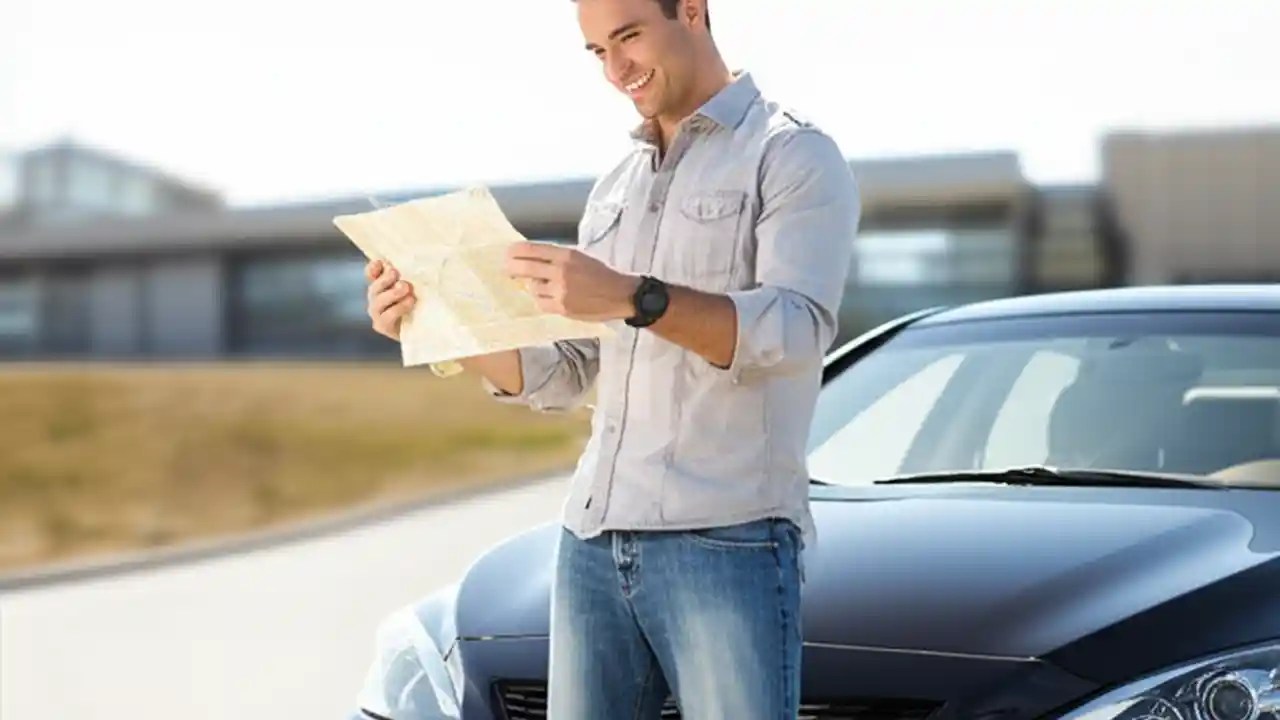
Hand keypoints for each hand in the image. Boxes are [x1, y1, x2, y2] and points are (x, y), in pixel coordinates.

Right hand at [365, 259, 415, 340]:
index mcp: (381, 285)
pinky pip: (387, 316)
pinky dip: (398, 308)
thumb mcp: (417, 287)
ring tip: (406, 287)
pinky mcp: (382, 326)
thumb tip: (411, 260)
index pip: (371, 273)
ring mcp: (377, 313)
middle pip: (374, 286)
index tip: (382, 262)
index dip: (373, 268)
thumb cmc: (421, 303)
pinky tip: (409, 302)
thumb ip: (410, 276)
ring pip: (378, 301)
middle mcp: (376, 298)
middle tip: (396, 273)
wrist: (425, 330)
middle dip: (385, 279)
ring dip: (392, 293)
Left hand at [505, 242, 639, 321]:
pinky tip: (549, 297)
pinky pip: (541, 303)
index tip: (508, 254)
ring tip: (545, 286)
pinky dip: (541, 299)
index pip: (530, 249)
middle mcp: (561, 271)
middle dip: (511, 268)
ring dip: (534, 286)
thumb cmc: (601, 274)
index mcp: (566, 254)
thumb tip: (531, 257)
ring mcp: (560, 291)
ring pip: (532, 288)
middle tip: (507, 270)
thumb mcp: (580, 256)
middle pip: (524, 268)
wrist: (621, 294)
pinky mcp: (562, 308)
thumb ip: (557, 257)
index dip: (514, 251)